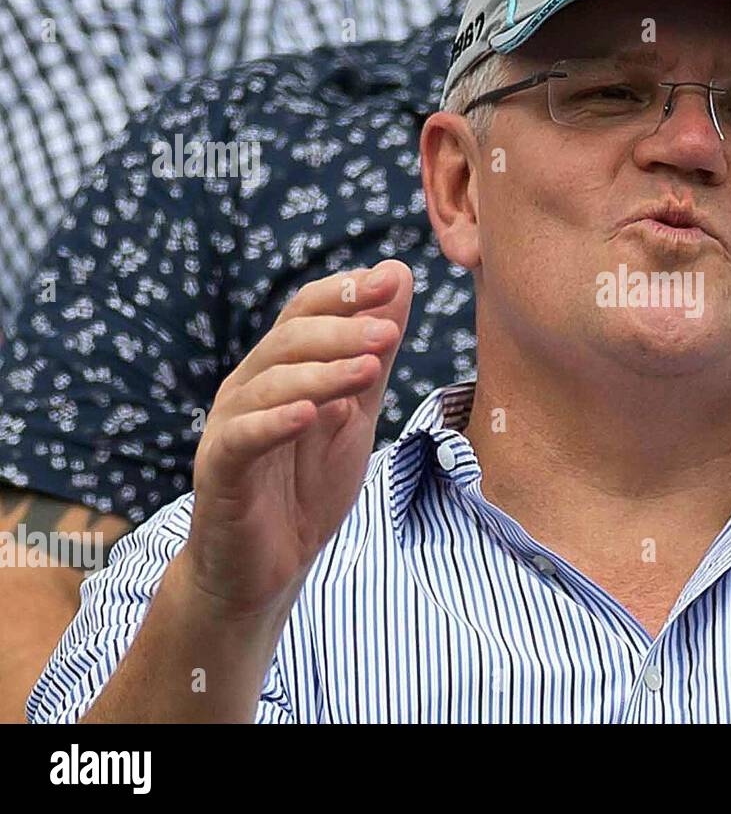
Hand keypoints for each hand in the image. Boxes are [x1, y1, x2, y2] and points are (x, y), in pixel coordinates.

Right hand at [186, 260, 412, 623]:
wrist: (268, 567)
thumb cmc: (308, 483)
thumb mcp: (358, 412)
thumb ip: (375, 351)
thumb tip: (399, 276)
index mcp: (280, 368)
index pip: (306, 311)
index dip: (346, 292)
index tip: (391, 278)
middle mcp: (249, 387)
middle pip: (289, 341)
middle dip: (342, 330)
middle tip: (389, 330)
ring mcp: (230, 427)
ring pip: (270, 384)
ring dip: (323, 373)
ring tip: (370, 368)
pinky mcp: (218, 471)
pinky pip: (244, 438)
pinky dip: (276, 422)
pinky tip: (311, 414)